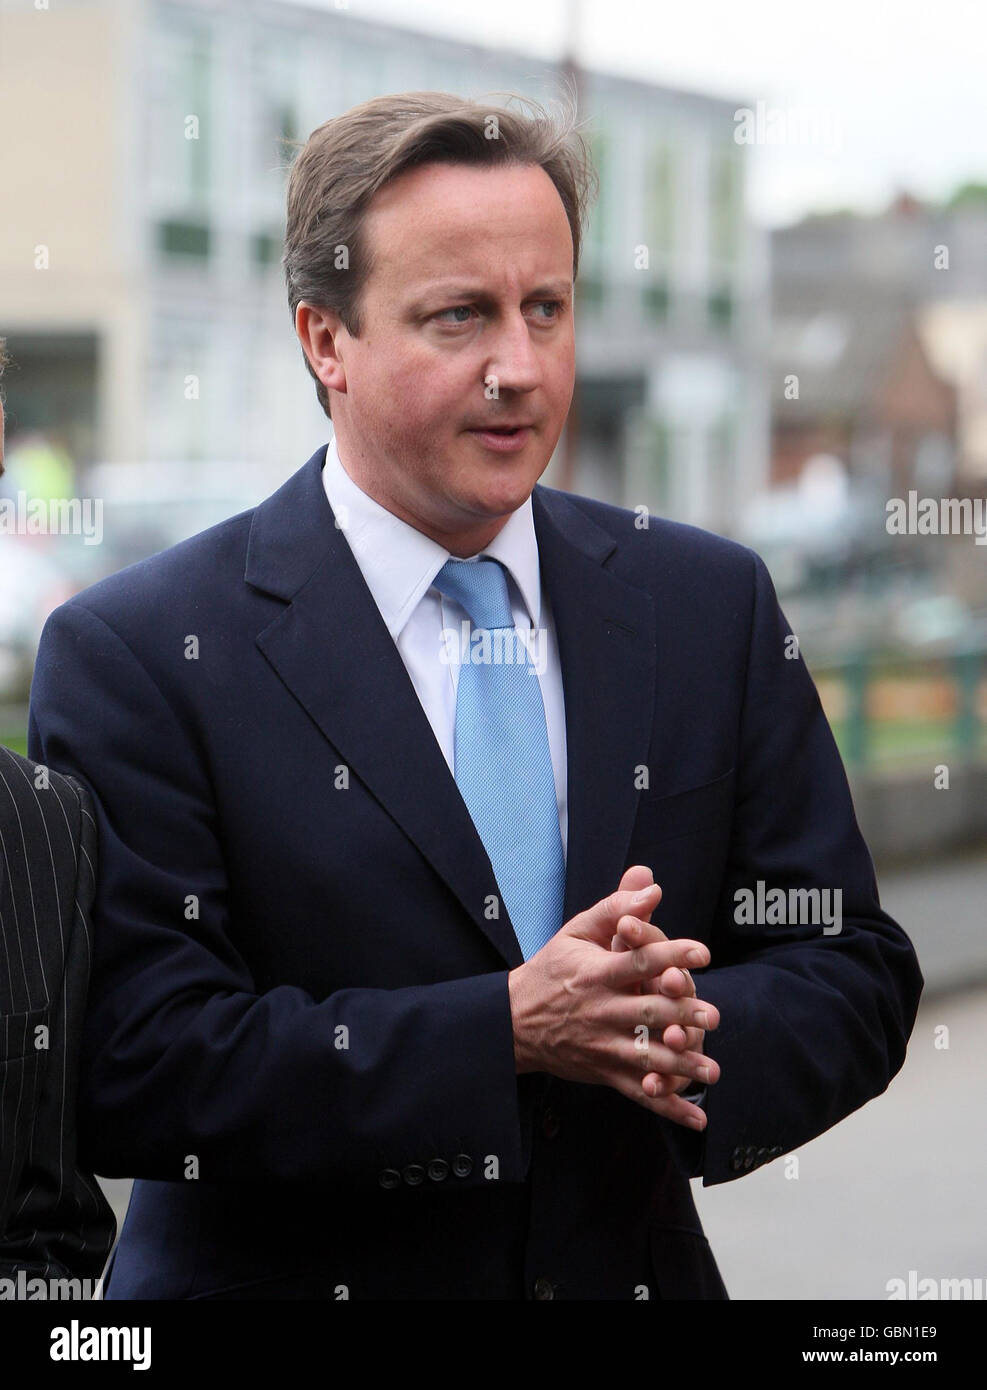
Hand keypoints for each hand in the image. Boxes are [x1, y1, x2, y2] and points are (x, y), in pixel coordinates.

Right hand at [507, 876, 718, 1128]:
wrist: (514, 1022)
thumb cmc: (552, 970)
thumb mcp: (577, 932)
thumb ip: (616, 907)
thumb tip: (651, 883)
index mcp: (596, 973)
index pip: (637, 961)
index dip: (670, 954)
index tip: (701, 953)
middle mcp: (601, 1011)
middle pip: (645, 1013)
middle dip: (679, 1016)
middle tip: (711, 1016)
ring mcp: (603, 1046)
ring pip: (645, 1058)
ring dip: (679, 1066)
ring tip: (710, 1070)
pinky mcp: (605, 1072)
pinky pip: (639, 1092)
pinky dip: (668, 1107)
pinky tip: (697, 1118)